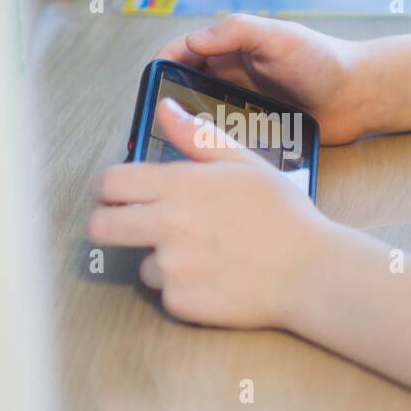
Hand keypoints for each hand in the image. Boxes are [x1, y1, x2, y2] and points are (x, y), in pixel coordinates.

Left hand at [88, 98, 334, 329]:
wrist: (310, 272)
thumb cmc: (282, 215)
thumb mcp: (244, 165)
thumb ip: (197, 137)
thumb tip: (164, 108)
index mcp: (179, 186)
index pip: (111, 183)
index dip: (108, 189)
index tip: (118, 196)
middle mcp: (167, 225)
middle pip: (100, 227)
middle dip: (109, 225)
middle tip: (133, 228)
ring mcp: (172, 267)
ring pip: (141, 264)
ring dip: (162, 262)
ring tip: (205, 257)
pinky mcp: (180, 302)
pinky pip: (166, 294)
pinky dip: (184, 290)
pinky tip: (216, 279)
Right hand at [156, 13, 371, 144]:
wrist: (361, 95)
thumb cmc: (324, 59)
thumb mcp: (278, 36)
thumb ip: (236, 31)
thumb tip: (192, 40)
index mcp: (233, 49)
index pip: (185, 52)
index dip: (164, 66)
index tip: (151, 86)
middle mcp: (233, 76)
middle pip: (187, 87)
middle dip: (170, 102)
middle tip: (157, 123)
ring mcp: (244, 105)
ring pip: (203, 117)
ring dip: (191, 128)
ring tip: (178, 145)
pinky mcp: (257, 131)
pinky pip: (228, 140)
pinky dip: (216, 146)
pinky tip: (209, 159)